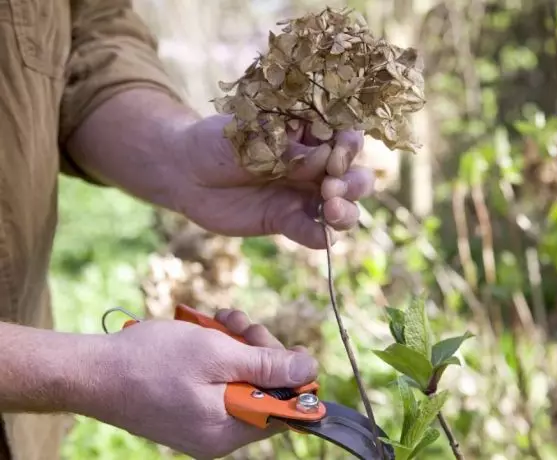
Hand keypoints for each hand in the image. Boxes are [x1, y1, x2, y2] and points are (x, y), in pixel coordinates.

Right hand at [79, 310, 317, 458]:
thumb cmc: (152, 361)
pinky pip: (218, 381)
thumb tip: (310, 371)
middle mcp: (217, 434)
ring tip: (223, 320)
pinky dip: (219, 354)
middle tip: (243, 325)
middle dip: (260, 351)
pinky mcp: (188, 407)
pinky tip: (211, 330)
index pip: (283, 412)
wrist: (93, 370)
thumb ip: (266, 366)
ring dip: (239, 345)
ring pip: (241, 379)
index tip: (293, 349)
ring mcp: (200, 421)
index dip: (293, 379)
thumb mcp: (217, 355)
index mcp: (227, 430)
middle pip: (263, 391)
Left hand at [169, 114, 374, 248]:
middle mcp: (314, 165)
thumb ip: (286, 149)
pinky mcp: (288, 221)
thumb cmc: (217, 142)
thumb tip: (322, 159)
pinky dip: (323, 237)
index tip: (336, 153)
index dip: (350, 146)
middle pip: (353, 174)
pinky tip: (321, 236)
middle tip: (332, 186)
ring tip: (332, 210)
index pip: (345, 136)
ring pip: (343, 206)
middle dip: (353, 182)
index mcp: (309, 134)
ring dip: (347, 211)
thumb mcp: (250, 137)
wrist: (186, 173)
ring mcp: (303, 195)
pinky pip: (313, 232)